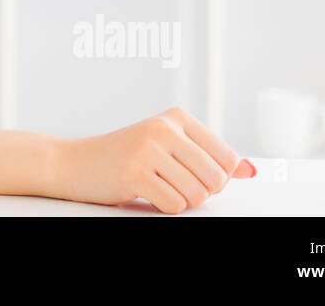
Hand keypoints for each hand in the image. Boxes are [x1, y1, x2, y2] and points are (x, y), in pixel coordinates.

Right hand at [52, 106, 256, 212]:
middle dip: (199, 191)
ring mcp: (148, 149)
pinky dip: (163, 207)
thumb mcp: (169, 148)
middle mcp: (164, 127)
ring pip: (197, 195)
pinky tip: (144, 193)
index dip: (215, 177)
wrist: (72, 162)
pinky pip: (174, 205)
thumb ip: (210, 158)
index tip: (190, 173)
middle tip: (171, 183)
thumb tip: (252, 170)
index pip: (227, 158)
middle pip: (216, 179)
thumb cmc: (123, 157)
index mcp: (176, 117)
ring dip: (180, 200)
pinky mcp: (135, 173)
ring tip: (157, 186)